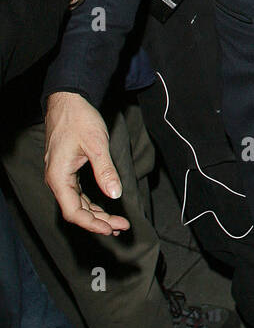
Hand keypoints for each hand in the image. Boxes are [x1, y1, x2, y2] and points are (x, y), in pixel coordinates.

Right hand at [45, 93, 129, 234]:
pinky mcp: (67, 171)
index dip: (92, 224)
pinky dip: (92, 203)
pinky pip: (78, 194)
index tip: (111, 228)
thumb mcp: (96, 144)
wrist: (69, 100)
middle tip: (121, 226)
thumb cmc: (79, 119)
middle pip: (76, 211)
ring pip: (78, 204)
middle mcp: (57, 180)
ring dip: (97, 214)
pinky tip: (105, 207)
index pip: (73, 212)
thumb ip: (105, 171)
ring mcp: (61, 176)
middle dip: (99, 221)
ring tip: (117, 222)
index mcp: (59, 177)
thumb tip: (114, 194)